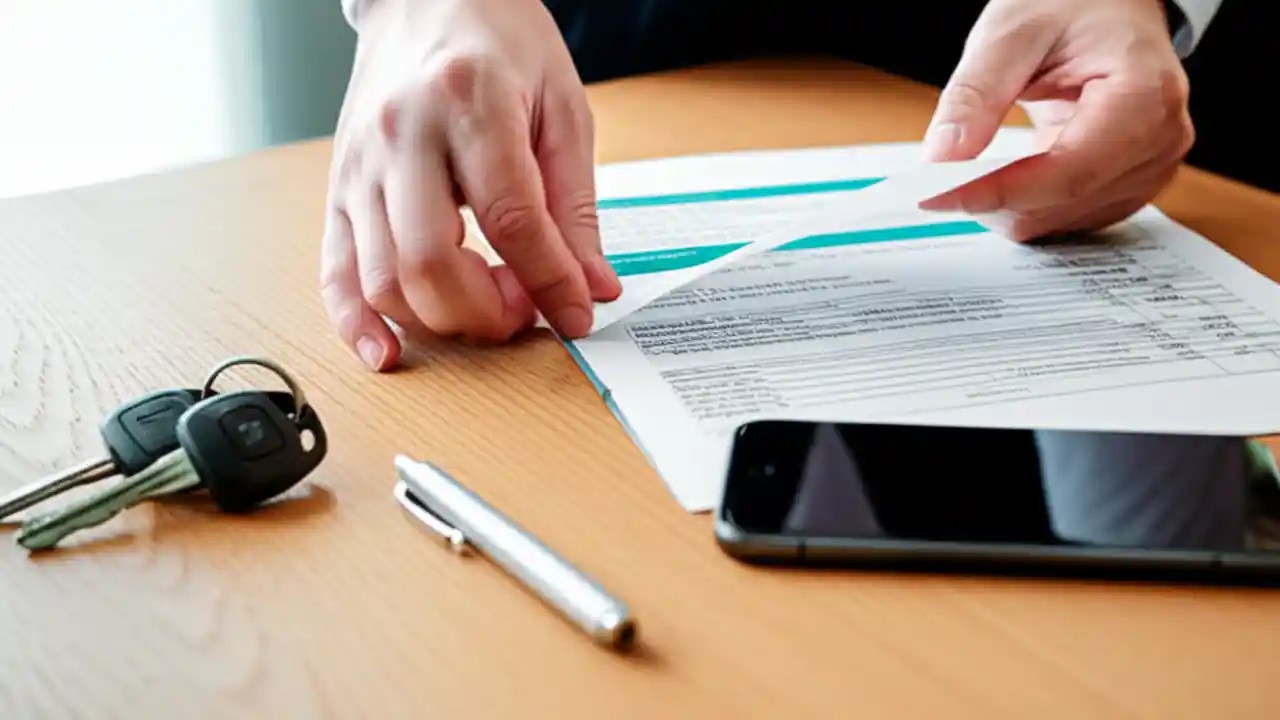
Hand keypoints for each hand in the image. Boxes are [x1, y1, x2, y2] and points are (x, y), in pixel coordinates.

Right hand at [320, 0, 620, 370]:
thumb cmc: (500, 43)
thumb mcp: (561, 109)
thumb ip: (575, 205)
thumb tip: (592, 286)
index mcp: (468, 101)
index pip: (510, 219)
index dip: (549, 282)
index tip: (578, 314)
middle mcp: (402, 134)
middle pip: (431, 261)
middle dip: (488, 312)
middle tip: (527, 313)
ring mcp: (359, 166)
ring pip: (383, 278)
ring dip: (441, 321)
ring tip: (486, 311)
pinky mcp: (338, 189)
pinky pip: (335, 272)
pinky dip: (357, 323)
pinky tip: (388, 352)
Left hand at [919, 0, 1194, 239]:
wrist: (1111, 4)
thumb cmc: (1074, 6)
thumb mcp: (1011, 33)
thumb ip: (975, 96)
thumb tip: (942, 157)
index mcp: (1144, 96)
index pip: (1066, 172)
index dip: (996, 193)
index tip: (938, 197)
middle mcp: (1159, 141)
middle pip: (1059, 204)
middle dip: (993, 197)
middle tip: (943, 174)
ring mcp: (1149, 168)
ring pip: (1058, 221)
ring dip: (1008, 203)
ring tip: (983, 161)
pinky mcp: (1130, 185)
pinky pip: (1066, 218)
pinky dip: (1026, 203)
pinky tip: (1009, 172)